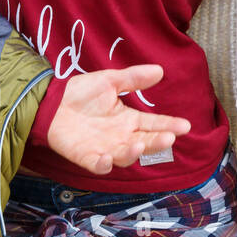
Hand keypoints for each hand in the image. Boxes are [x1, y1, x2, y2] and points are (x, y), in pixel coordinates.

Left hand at [46, 65, 191, 175]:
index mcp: (128, 120)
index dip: (169, 125)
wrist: (51, 101)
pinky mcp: (87, 157)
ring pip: (125, 157)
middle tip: (169, 138)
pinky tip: (108, 158)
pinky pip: (99, 166)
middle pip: (144, 143)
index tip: (185, 125)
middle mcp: (120, 137)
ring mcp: (105, 149)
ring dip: (133, 153)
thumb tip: (160, 70)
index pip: (153, 124)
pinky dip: (104, 165)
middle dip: (157, 142)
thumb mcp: (109, 81)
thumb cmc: (80, 92)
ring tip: (139, 145)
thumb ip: (133, 78)